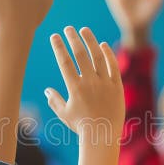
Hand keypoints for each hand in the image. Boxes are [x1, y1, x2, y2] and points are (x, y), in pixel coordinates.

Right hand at [45, 26, 123, 144]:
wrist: (103, 136)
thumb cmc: (81, 126)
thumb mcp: (64, 113)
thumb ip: (54, 100)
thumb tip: (47, 90)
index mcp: (74, 88)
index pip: (64, 62)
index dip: (58, 47)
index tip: (54, 36)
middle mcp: (89, 83)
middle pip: (80, 55)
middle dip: (73, 39)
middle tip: (68, 28)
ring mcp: (104, 83)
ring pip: (97, 56)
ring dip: (90, 41)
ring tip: (84, 30)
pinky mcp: (117, 86)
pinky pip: (113, 66)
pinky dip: (108, 54)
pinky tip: (103, 44)